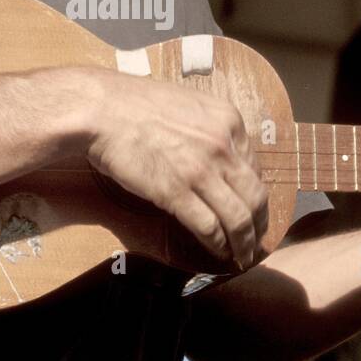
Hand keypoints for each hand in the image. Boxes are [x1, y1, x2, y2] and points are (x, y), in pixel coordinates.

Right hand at [82, 68, 268, 268]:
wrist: (101, 109)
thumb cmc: (135, 104)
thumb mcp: (187, 105)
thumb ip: (209, 130)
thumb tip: (216, 158)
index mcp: (229, 120)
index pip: (255, 167)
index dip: (255, 194)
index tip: (252, 208)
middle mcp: (222, 146)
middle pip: (255, 196)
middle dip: (259, 224)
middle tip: (256, 239)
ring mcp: (200, 170)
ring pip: (237, 217)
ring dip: (243, 243)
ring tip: (242, 256)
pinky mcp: (175, 192)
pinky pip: (208, 226)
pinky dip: (217, 245)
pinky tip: (218, 253)